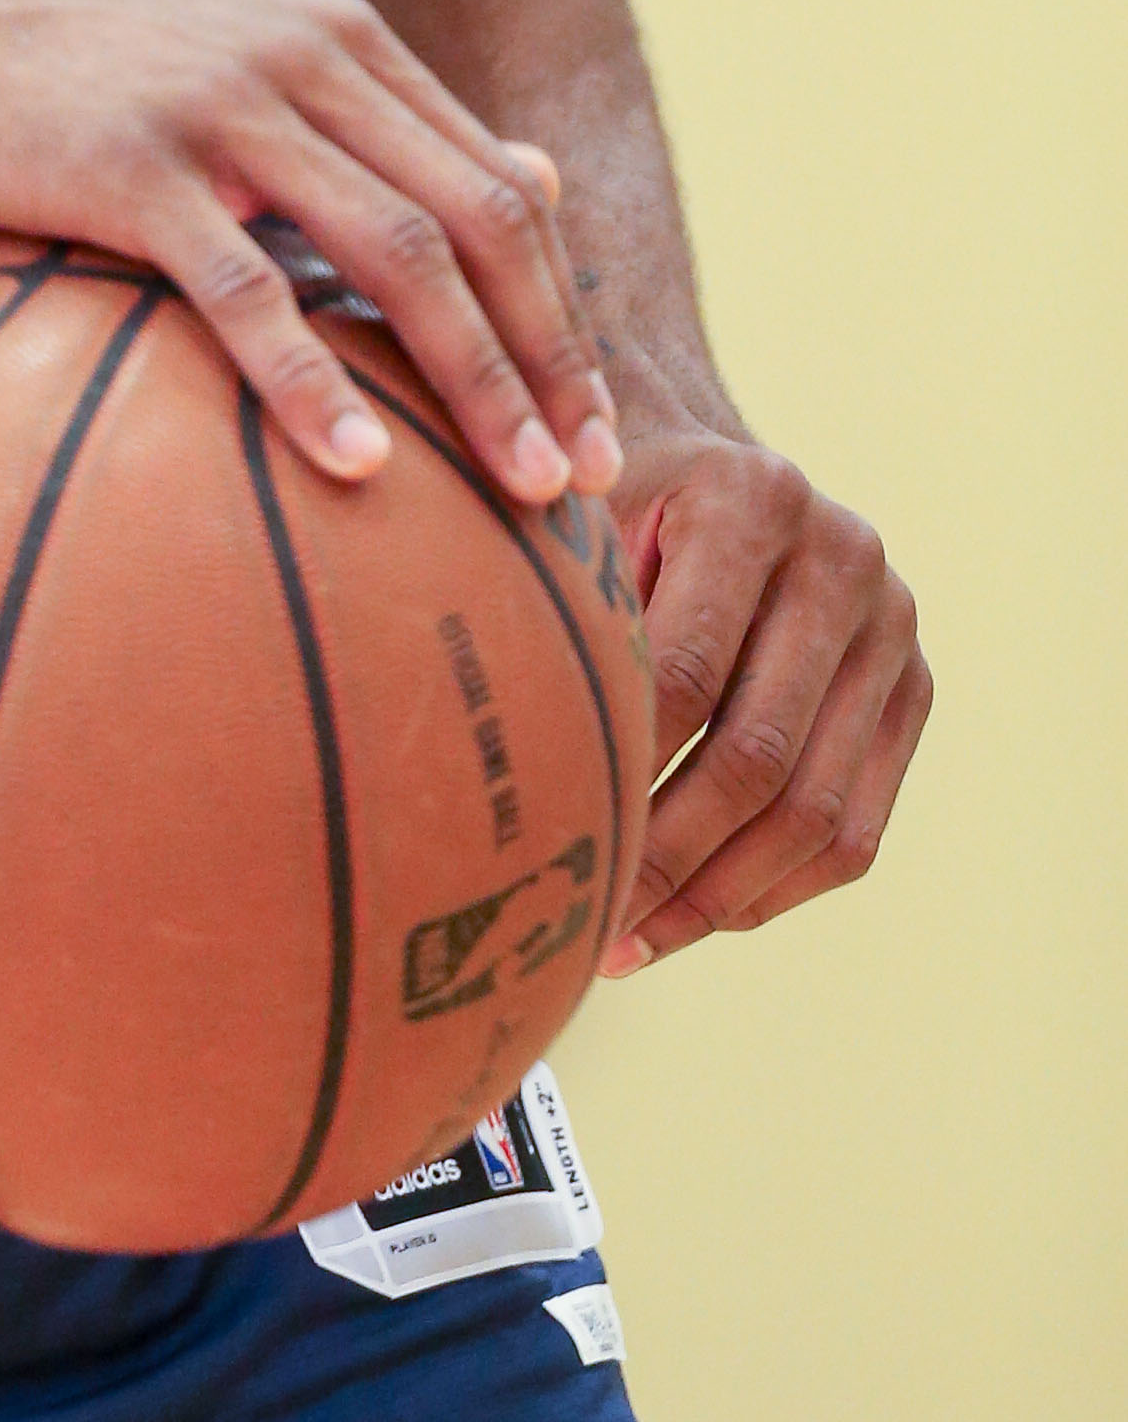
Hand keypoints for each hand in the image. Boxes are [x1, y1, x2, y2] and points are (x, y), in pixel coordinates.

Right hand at [0, 0, 619, 505]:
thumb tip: (534, 181)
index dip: (565, 310)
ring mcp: (223, 109)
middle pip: (479, 221)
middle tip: (587, 480)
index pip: (500, 186)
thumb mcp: (251, 54)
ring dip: (475, 377)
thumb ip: (385, 117)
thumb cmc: (82, 66)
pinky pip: (248, 288)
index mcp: (344, 40)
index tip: (594, 424)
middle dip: (550, 358)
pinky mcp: (135, 167)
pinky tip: (358, 461)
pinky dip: (314, 378)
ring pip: (398, 251)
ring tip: (519, 484)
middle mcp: (306, 60)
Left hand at [602, 425, 929, 966]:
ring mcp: (895, 628)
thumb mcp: (578, 522)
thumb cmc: (614, 508)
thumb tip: (507, 763)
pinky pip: (856, 832)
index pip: (682, 671)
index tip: (551, 843)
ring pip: (816, 811)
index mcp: (753, 497)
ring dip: (716, 898)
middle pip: (756, 754)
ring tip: (628, 944)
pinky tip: (691, 919)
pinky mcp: (914, 691)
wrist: (712, 477)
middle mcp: (845, 557)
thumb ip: (556, 609)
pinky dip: (771, 891)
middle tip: (586, 919)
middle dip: (666, 856)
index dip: (620, 768)